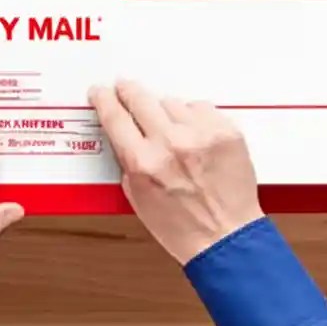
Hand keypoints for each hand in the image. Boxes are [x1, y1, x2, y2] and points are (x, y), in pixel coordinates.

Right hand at [89, 81, 263, 263]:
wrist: (225, 236)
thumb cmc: (182, 226)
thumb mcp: (137, 196)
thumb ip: (127, 160)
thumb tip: (121, 129)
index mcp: (143, 162)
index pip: (114, 116)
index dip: (104, 99)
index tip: (101, 92)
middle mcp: (170, 144)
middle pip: (139, 97)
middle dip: (129, 92)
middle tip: (126, 89)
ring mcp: (201, 135)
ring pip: (171, 101)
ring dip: (166, 112)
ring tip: (173, 133)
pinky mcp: (225, 132)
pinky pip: (201, 108)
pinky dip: (195, 118)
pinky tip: (195, 137)